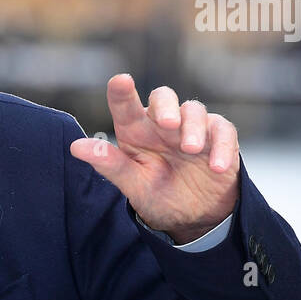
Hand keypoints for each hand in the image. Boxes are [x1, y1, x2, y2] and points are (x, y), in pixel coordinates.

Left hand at [69, 74, 238, 243]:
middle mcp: (162, 125)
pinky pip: (224, 130)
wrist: (194, 218)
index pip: (125, 107)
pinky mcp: (219, 138)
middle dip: (167, 106)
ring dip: (194, 128)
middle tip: (168, 124)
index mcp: (135, 132)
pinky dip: (222, 146)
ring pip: (194, 110)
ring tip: (191, 149)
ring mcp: (192, 129)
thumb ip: (109, 164)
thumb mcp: (133, 185)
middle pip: (164, 97)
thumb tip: (76, 146)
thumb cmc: (158, 195)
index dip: (121, 92)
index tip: (120, 80)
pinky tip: (216, 166)